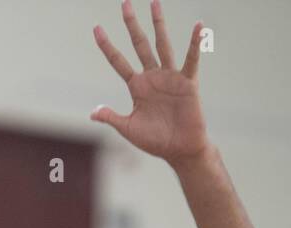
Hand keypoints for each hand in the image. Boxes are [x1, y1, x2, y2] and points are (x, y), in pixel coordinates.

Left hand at [91, 0, 208, 167]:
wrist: (179, 150)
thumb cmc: (155, 141)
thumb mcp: (128, 128)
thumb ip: (111, 117)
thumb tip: (92, 112)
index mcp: (136, 86)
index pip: (118, 61)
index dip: (107, 46)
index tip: (96, 28)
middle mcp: (152, 76)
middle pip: (139, 45)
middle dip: (131, 25)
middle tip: (125, 3)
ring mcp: (170, 77)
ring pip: (162, 45)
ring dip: (158, 24)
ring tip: (154, 3)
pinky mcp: (187, 82)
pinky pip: (191, 60)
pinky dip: (195, 44)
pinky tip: (198, 26)